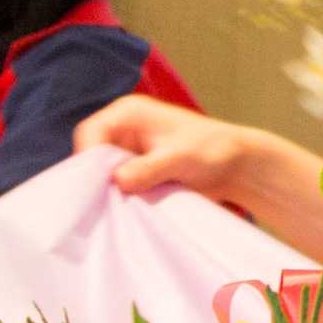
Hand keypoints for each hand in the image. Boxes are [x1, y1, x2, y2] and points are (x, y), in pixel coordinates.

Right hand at [78, 94, 311, 210]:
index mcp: (130, 112)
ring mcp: (128, 148)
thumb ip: (149, 168)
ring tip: (112, 209)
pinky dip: (116, 194)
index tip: (94, 185)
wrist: (236, 166)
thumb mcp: (179, 158)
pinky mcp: (135, 167)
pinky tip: (122, 209)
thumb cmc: (212, 150)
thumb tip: (117, 180)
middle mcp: (124, 128)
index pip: (91, 132)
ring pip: (99, 170)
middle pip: (90, 152)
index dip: (86, 157)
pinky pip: (113, 182)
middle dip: (93, 177)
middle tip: (99, 204)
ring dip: (105, 188)